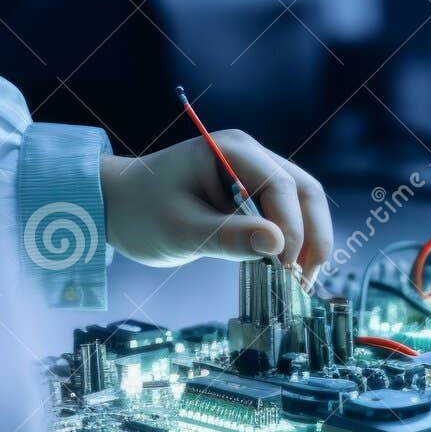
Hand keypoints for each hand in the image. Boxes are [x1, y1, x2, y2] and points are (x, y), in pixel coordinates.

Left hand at [100, 133, 332, 274]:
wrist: (117, 205)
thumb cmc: (141, 211)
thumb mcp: (181, 230)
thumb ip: (229, 237)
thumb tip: (278, 246)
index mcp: (231, 151)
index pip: (281, 187)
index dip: (292, 229)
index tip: (285, 268)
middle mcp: (251, 155)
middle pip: (304, 191)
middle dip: (313, 236)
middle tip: (306, 278)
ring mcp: (255, 173)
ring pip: (303, 204)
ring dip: (309, 241)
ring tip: (301, 280)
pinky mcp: (254, 195)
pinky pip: (287, 216)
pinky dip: (294, 243)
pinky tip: (288, 271)